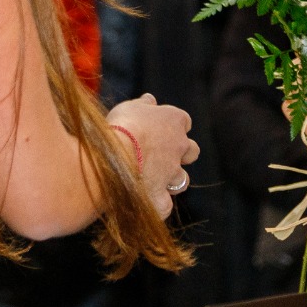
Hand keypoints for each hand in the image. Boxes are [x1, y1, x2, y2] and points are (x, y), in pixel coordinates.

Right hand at [107, 94, 199, 216]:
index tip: (159, 128)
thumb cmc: (121, 126)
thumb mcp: (129, 107)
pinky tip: (144, 204)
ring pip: (182, 180)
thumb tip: (150, 100)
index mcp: (173, 121)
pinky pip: (164, 206)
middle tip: (159, 156)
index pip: (183, 121)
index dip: (173, 126)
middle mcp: (179, 146)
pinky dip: (157, 206)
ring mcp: (172, 173)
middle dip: (181, 155)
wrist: (114, 157)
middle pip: (192, 151)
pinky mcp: (160, 197)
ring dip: (170, 181)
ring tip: (148, 180)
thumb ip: (143, 105)